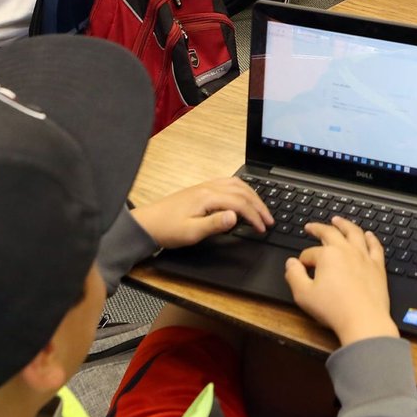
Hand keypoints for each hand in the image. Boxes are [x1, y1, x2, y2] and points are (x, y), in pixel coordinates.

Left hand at [131, 178, 272, 248]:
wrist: (147, 224)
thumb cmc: (167, 230)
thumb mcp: (191, 233)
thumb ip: (214, 224)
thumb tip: (235, 217)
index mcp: (208, 197)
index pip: (240, 203)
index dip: (255, 216)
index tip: (263, 228)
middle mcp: (208, 187)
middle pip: (242, 191)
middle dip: (259, 205)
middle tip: (269, 220)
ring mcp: (205, 186)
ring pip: (237, 184)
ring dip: (252, 195)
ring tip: (262, 209)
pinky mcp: (201, 189)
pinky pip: (228, 183)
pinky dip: (242, 190)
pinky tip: (244, 197)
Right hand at [286, 216, 398, 343]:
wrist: (363, 320)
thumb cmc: (335, 309)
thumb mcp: (304, 295)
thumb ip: (294, 276)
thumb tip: (291, 263)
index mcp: (327, 256)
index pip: (310, 253)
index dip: (303, 261)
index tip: (301, 268)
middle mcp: (346, 251)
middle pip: (330, 233)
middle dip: (318, 228)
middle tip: (311, 227)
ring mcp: (364, 257)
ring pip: (354, 233)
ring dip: (344, 224)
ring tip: (338, 220)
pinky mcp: (378, 266)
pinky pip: (375, 246)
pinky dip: (371, 238)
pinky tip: (368, 235)